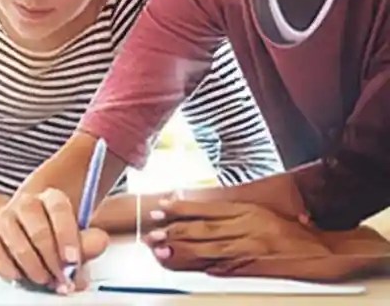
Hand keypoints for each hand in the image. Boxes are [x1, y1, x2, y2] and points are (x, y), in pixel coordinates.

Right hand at [0, 188, 109, 293]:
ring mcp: (5, 216)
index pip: (59, 209)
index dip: (66, 236)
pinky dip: (8, 268)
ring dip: (31, 266)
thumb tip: (98, 243)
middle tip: (60, 280)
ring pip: (15, 241)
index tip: (72, 261)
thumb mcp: (78, 241)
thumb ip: (89, 242)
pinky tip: (21, 277)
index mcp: (52, 198)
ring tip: (44, 280)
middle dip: (50, 259)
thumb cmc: (58, 240)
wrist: (34, 236)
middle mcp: (26, 203)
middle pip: (37, 227)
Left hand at [145, 199, 389, 280]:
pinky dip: (210, 268)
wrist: (325, 250)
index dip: (180, 209)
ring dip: (184, 251)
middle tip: (152, 233)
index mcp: (247, 210)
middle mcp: (248, 226)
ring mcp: (253, 247)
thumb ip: (232, 214)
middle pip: (204, 228)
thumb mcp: (260, 214)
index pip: (206, 208)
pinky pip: (230, 267)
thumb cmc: (293, 231)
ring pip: (212, 248)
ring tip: (162, 251)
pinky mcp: (259, 266)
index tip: (159, 208)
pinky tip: (193, 268)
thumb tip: (199, 213)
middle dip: (174, 231)